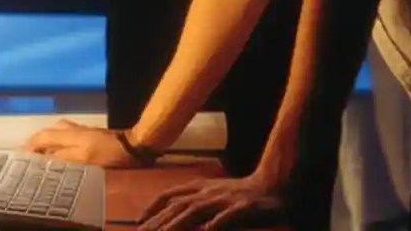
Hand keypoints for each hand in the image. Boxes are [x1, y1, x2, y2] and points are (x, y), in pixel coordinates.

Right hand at [21, 119, 137, 166]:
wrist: (132, 144)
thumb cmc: (107, 153)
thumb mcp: (84, 158)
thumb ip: (63, 156)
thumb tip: (45, 157)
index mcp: (67, 134)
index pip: (42, 137)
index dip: (31, 146)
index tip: (22, 156)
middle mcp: (71, 128)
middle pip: (48, 131)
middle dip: (36, 141)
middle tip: (29, 153)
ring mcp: (80, 129)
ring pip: (57, 131)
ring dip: (47, 140)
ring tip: (42, 151)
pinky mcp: (88, 133)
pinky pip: (65, 134)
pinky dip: (57, 141)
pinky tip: (60, 149)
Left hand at [137, 175, 284, 229]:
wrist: (270, 186)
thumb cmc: (238, 193)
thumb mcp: (212, 193)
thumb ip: (193, 201)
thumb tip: (171, 214)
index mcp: (200, 186)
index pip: (170, 194)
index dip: (153, 206)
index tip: (140, 220)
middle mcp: (208, 191)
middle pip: (179, 205)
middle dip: (159, 219)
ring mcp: (225, 199)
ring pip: (197, 210)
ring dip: (178, 223)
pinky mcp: (243, 208)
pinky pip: (227, 217)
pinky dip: (216, 224)